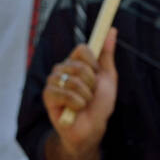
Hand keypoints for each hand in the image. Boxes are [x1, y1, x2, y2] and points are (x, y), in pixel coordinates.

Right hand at [43, 28, 117, 154]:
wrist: (91, 128)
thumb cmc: (99, 104)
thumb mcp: (107, 77)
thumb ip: (107, 54)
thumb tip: (112, 30)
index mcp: (74, 63)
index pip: (82, 48)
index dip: (93, 62)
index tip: (97, 74)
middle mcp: (61, 69)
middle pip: (79, 65)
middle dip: (91, 83)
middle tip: (90, 93)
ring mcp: (53, 82)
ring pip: (74, 80)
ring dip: (86, 95)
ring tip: (83, 103)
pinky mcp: (48, 95)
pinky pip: (66, 93)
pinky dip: (77, 103)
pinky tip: (75, 109)